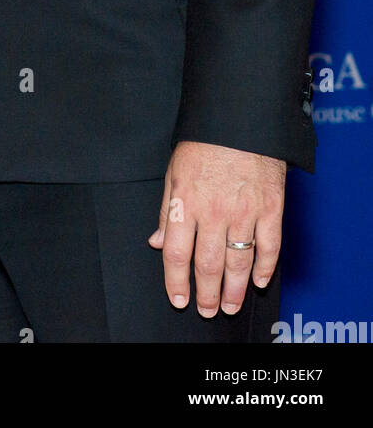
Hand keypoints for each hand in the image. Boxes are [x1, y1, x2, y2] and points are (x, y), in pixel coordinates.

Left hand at [148, 140, 285, 316]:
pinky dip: (265, 268)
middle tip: (207, 309)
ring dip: (234, 289)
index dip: (175, 281)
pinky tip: (259, 281)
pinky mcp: (271, 208)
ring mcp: (244, 211)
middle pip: (207, 264)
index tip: (179, 299)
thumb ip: (167, 210)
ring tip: (231, 305)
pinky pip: (269, 246)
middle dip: (206, 293)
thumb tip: (157, 242)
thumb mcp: (174, 172)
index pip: (176, 252)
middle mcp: (214, 210)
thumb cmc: (205, 143)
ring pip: (238, 261)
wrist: (241, 118)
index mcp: (186, 201)